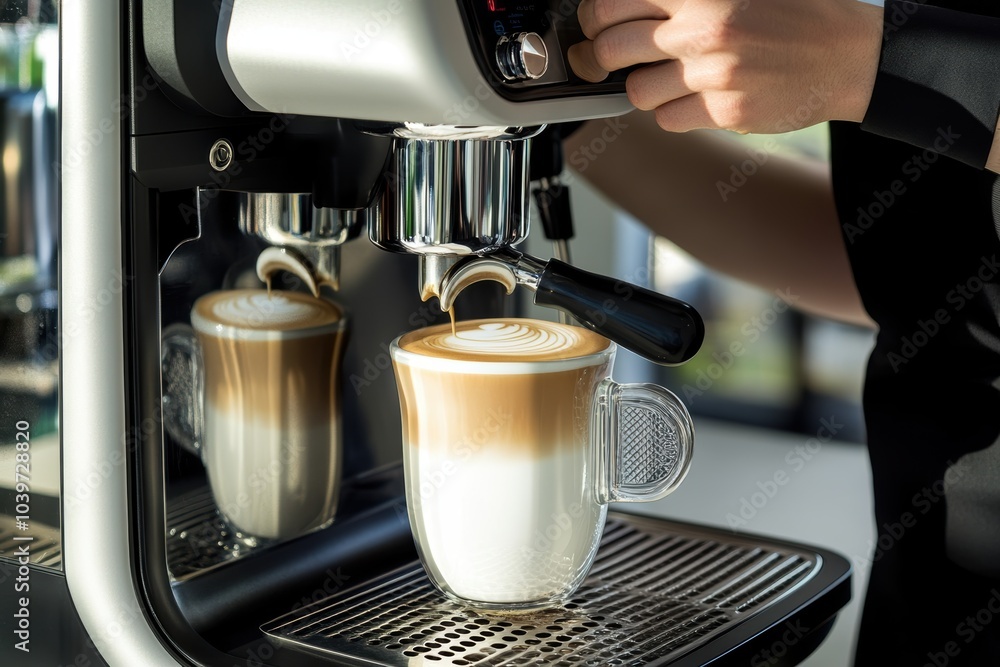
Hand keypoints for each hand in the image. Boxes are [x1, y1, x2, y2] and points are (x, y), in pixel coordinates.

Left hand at [568, 0, 882, 133]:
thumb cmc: (791, 13)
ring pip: (636, 92)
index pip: (611, 4)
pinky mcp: (726, 112)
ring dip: (644, 87)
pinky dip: (673, 112)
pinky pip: (668, 120)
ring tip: (669, 76)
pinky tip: (696, 96)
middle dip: (605, 57)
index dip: (595, 18)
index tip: (597, 26)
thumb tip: (627, 4)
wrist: (846, 54)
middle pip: (611, 49)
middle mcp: (703, 29)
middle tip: (618, 58)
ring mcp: (714, 74)